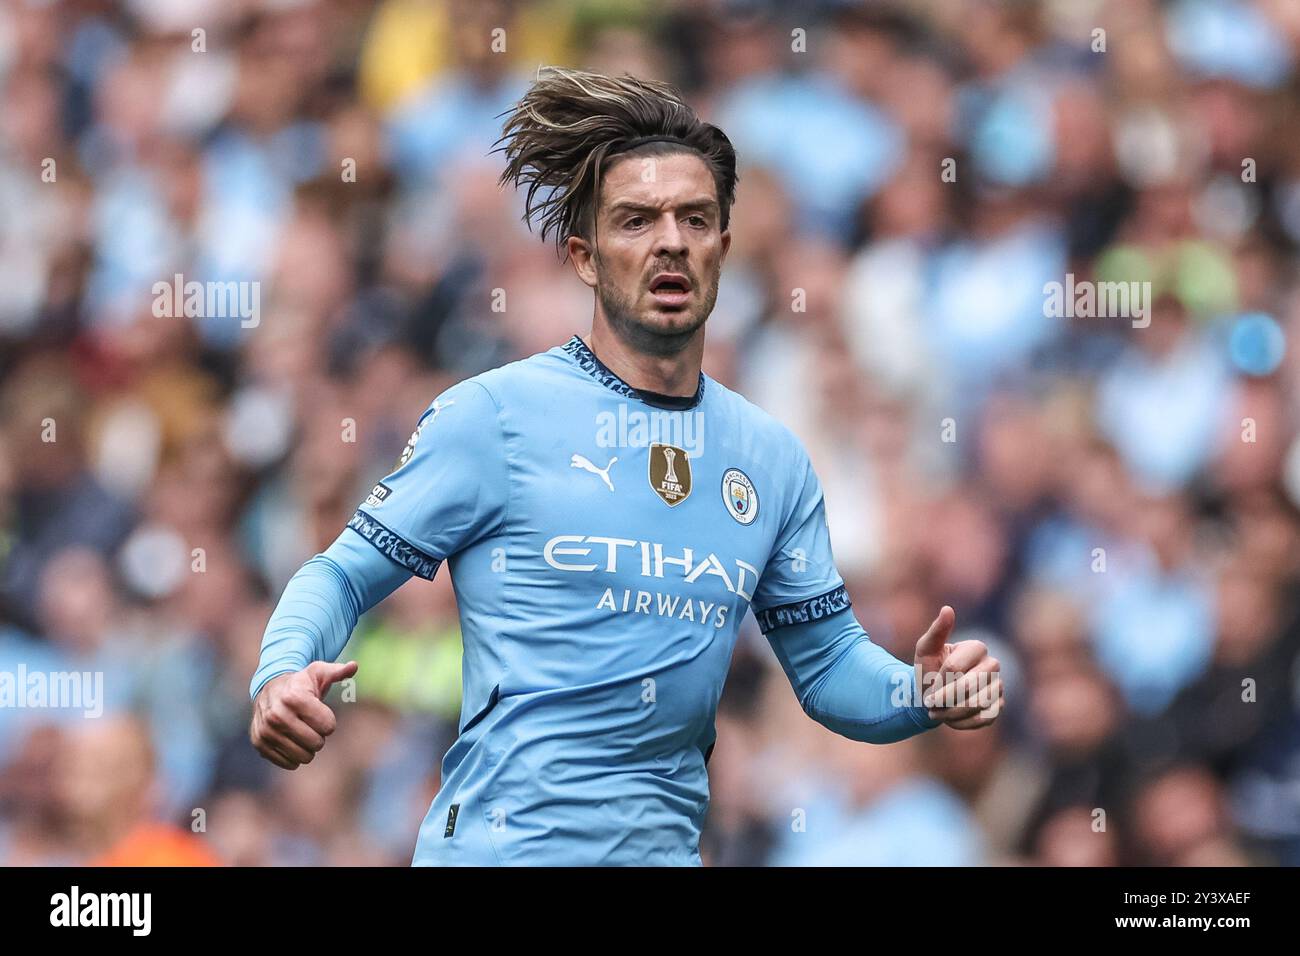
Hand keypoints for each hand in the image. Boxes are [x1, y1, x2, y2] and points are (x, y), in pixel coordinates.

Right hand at [250, 660, 356, 768]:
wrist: (268, 689)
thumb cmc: (300, 683)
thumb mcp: (319, 673)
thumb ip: (338, 671)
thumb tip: (354, 666)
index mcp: (294, 698)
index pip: (328, 726)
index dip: (328, 721)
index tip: (319, 712)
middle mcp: (276, 715)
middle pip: (317, 744)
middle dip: (319, 736)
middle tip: (310, 724)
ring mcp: (266, 731)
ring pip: (303, 757)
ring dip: (307, 748)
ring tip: (300, 732)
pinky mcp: (259, 744)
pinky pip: (288, 763)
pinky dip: (294, 756)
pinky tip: (290, 741)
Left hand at [913, 606, 1001, 729]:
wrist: (932, 694)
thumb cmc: (929, 669)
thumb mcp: (926, 649)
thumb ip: (937, 631)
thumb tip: (948, 609)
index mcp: (977, 647)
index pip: (955, 667)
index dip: (938, 680)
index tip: (927, 686)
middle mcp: (993, 665)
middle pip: (967, 687)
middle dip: (944, 698)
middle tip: (929, 703)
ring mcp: (998, 686)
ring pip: (976, 704)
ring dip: (951, 712)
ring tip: (937, 711)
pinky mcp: (999, 706)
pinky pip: (984, 718)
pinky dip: (962, 722)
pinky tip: (950, 719)